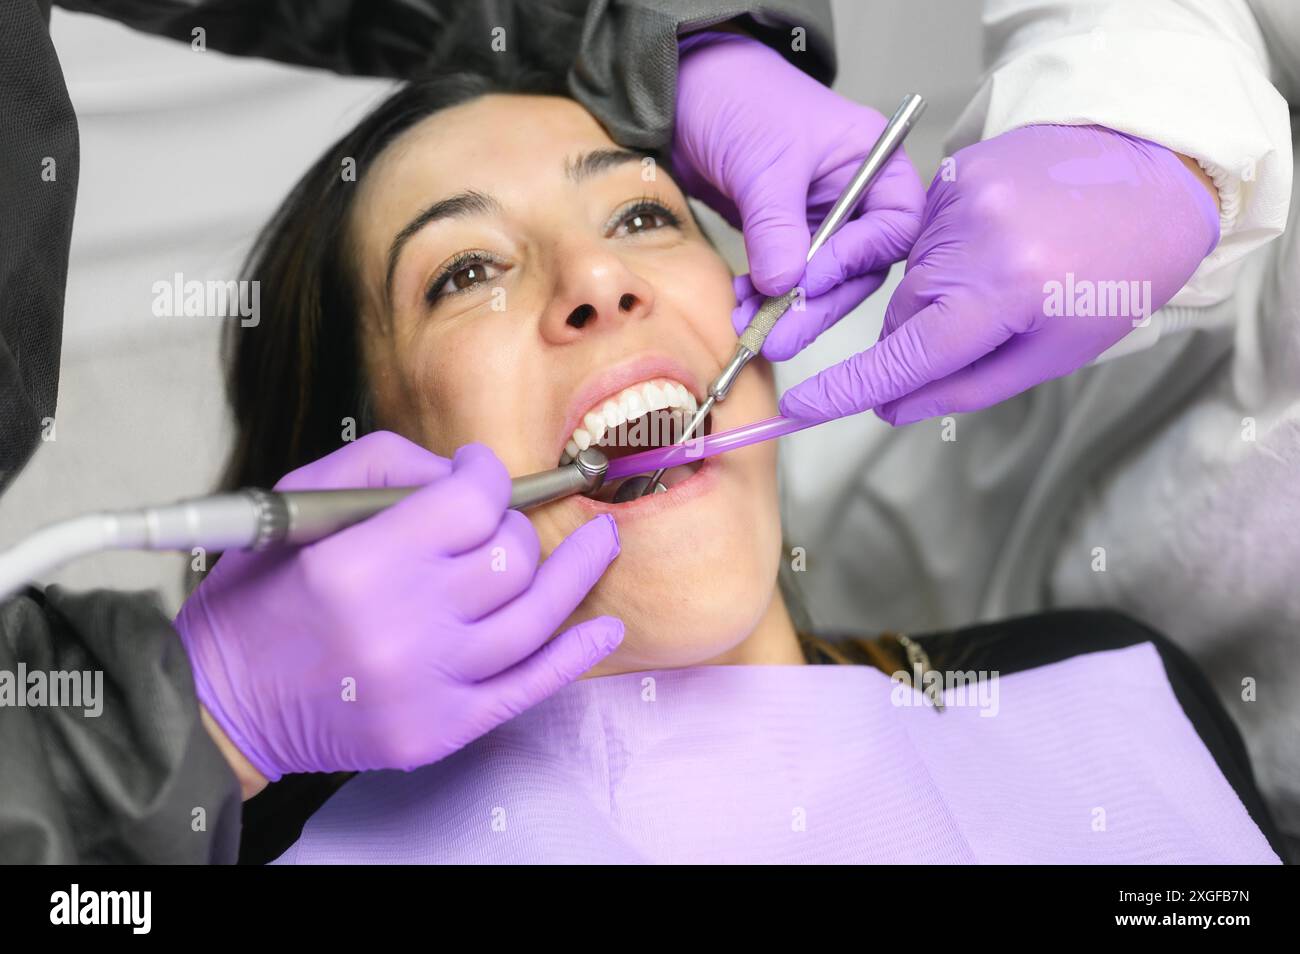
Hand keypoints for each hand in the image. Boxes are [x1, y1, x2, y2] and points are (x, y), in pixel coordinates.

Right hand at [175, 432, 622, 780]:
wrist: (221, 703)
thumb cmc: (256, 602)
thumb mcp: (296, 505)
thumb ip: (383, 468)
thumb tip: (460, 471)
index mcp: (358, 563)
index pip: (472, 502)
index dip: (488, 477)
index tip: (483, 474)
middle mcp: (401, 626)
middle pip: (510, 557)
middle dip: (516, 526)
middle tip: (502, 521)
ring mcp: (427, 685)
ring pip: (535, 616)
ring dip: (576, 571)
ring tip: (602, 542)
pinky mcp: (440, 729)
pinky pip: (529, 687)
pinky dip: (575, 656)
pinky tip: (603, 627)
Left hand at [672, 32, 923, 356]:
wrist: (687, 92)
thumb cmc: (740, 96)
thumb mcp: (764, 161)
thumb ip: (777, 225)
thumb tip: (785, 283)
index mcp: (874, 162)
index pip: (894, 225)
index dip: (856, 258)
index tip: (810, 279)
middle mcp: (855, 195)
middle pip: (860, 267)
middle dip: (818, 303)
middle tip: (781, 332)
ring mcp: (821, 218)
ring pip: (824, 282)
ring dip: (789, 309)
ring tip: (753, 326)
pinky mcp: (786, 236)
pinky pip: (789, 279)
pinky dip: (767, 298)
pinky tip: (744, 305)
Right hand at [779, 124, 1220, 423]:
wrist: (1154, 174)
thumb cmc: (1116, 275)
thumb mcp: (1054, 351)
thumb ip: (966, 386)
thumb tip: (891, 408)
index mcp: (1004, 291)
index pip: (905, 354)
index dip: (847, 387)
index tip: (798, 410)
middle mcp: (973, 240)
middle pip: (903, 319)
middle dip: (924, 339)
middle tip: (985, 330)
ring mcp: (961, 198)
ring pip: (912, 281)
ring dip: (938, 295)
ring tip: (1005, 275)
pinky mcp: (956, 173)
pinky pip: (925, 238)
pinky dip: (947, 255)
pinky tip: (998, 243)